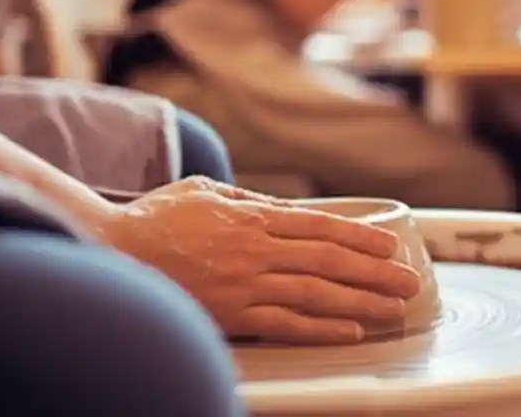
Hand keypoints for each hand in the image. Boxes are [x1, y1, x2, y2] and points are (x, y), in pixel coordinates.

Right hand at [100, 178, 420, 344]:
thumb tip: (285, 207)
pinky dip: (321, 327)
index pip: (320, 225)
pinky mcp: (231, 313)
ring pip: (315, 291)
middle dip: (375, 271)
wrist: (111, 251)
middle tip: (409, 281)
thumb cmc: (156, 219)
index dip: (360, 236)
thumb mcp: (205, 191)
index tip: (390, 246)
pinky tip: (350, 330)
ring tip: (394, 307)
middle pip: (328, 259)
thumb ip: (248, 198)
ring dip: (360, 299)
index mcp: (252, 216)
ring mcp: (244, 283)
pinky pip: (285, 322)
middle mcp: (256, 248)